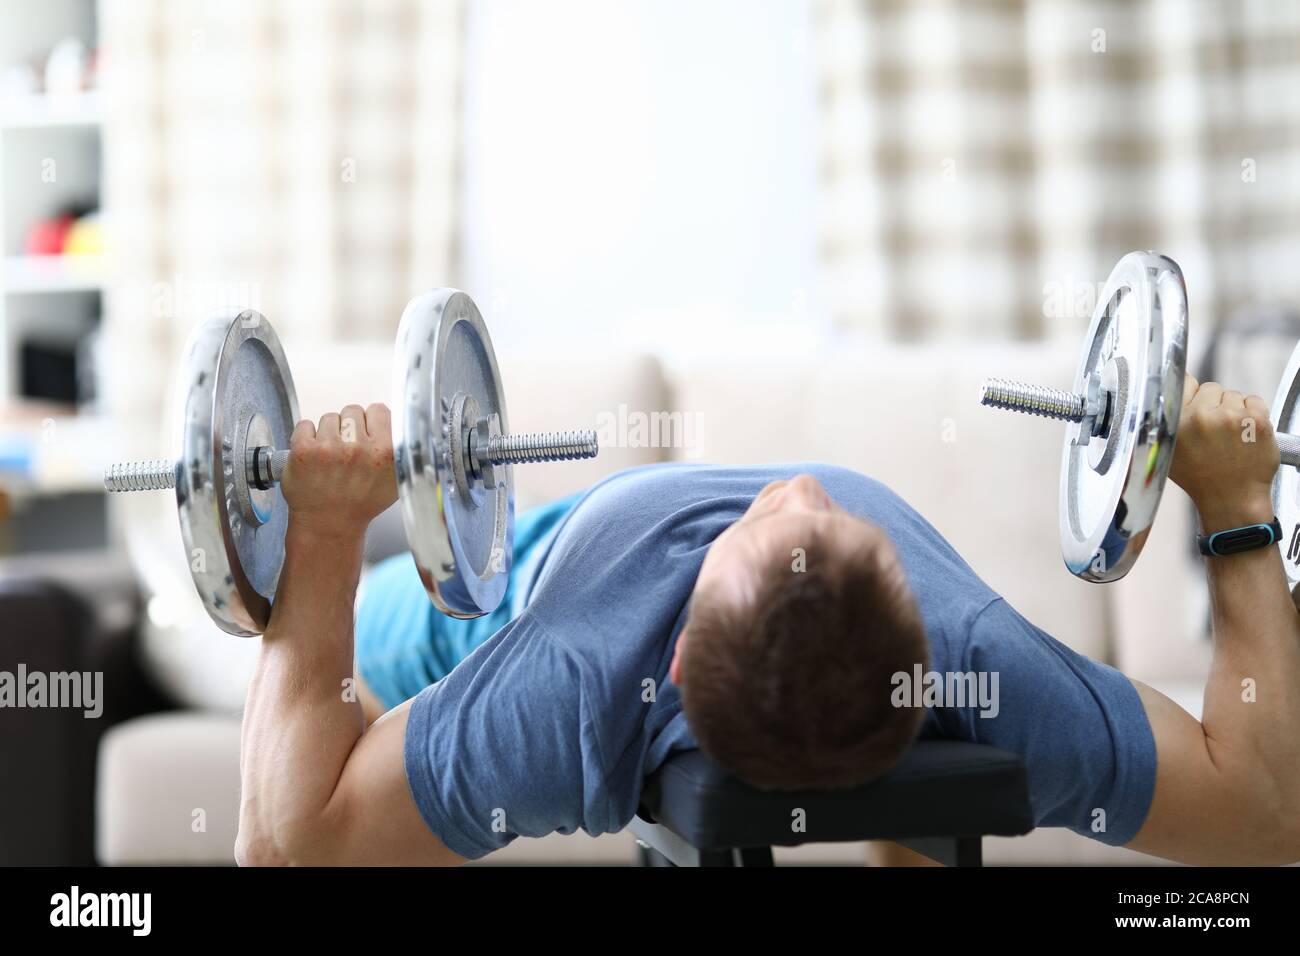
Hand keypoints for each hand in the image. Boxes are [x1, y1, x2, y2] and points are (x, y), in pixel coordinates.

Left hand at [280, 404, 396, 536]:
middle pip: (353, 410)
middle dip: (349, 427)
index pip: (379, 410)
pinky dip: (306, 437)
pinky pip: (304, 424)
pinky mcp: (304, 450)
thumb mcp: (395, 480)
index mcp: (386, 452)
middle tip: (347, 450)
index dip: (371, 422)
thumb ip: (399, 450)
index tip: (366, 435)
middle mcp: (360, 448)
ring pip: (329, 417)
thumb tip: (398, 422)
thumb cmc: (360, 503)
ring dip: (328, 433)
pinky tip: (313, 457)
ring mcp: (330, 448)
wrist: (329, 525)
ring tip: (329, 457)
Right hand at [1169, 373, 1277, 527]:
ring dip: (1233, 409)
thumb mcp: (1169, 452)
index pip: (1185, 383)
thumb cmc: (1200, 479)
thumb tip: (1170, 395)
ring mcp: (1232, 417)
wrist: (1232, 499)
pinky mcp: (1257, 420)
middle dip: (1213, 403)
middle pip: (1211, 387)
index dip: (1191, 394)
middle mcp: (1202, 417)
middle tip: (1214, 428)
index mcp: (1177, 422)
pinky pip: (1254, 400)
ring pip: (1233, 394)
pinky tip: (1245, 432)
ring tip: (1230, 434)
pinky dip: (1252, 413)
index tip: (1195, 405)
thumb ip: (1168, 423)